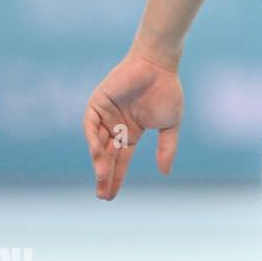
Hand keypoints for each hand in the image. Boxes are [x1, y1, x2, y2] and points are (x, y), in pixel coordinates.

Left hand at [83, 52, 183, 199]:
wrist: (158, 64)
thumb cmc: (167, 90)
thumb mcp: (170, 124)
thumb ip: (167, 147)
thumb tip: (165, 173)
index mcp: (131, 132)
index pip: (120, 159)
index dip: (116, 177)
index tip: (111, 196)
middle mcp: (116, 126)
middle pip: (107, 156)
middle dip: (105, 175)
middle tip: (103, 194)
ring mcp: (106, 115)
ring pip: (98, 143)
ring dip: (99, 161)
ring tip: (102, 177)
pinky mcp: (98, 103)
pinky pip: (91, 126)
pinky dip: (93, 140)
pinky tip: (98, 154)